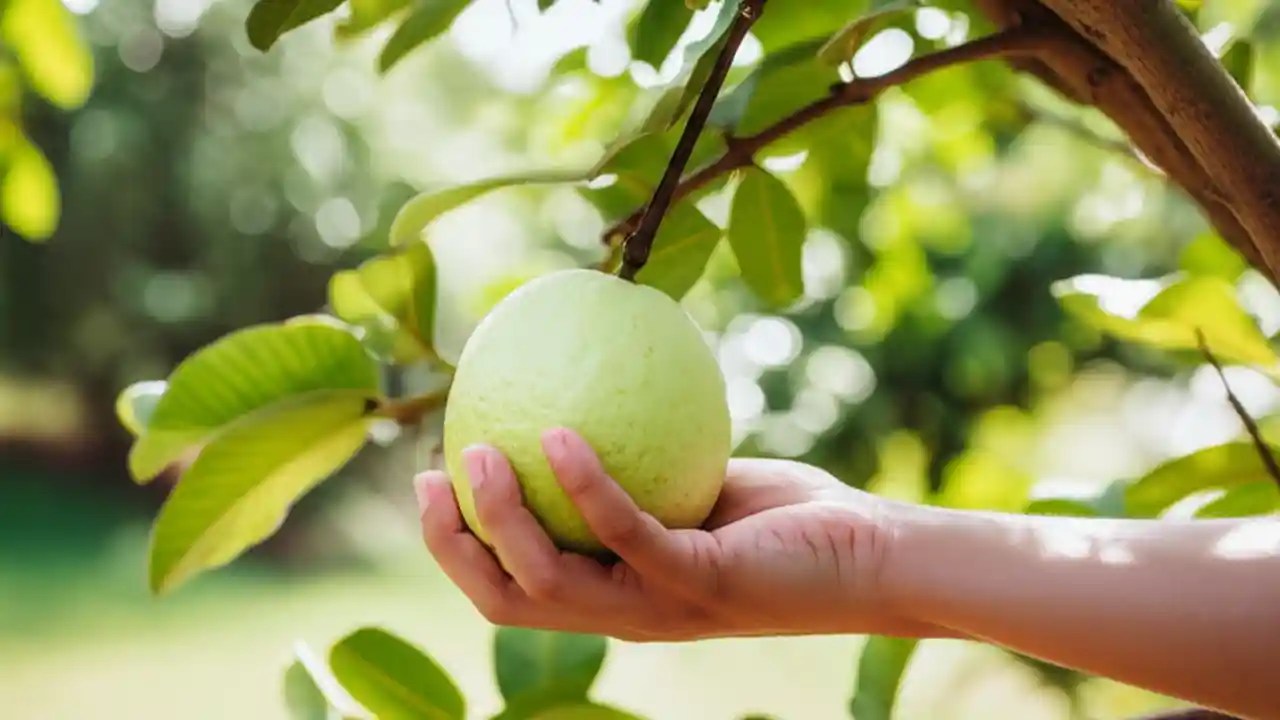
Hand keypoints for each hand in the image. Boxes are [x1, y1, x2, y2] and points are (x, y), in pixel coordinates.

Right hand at [415, 427, 952, 641]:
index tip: (430, 479)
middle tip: (427, 476)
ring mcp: (660, 607)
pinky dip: (586, 485)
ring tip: (478, 451)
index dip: (457, 548)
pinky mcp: (700, 586)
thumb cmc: (789, 517)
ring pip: (547, 581)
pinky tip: (562, 431)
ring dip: (499, 518)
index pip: (512, 589)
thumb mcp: (694, 481)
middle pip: (506, 600)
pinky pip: (626, 533)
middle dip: (451, 548)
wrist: (872, 554)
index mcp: (615, 592)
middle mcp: (625, 613)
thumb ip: (641, 461)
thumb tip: (585, 393)